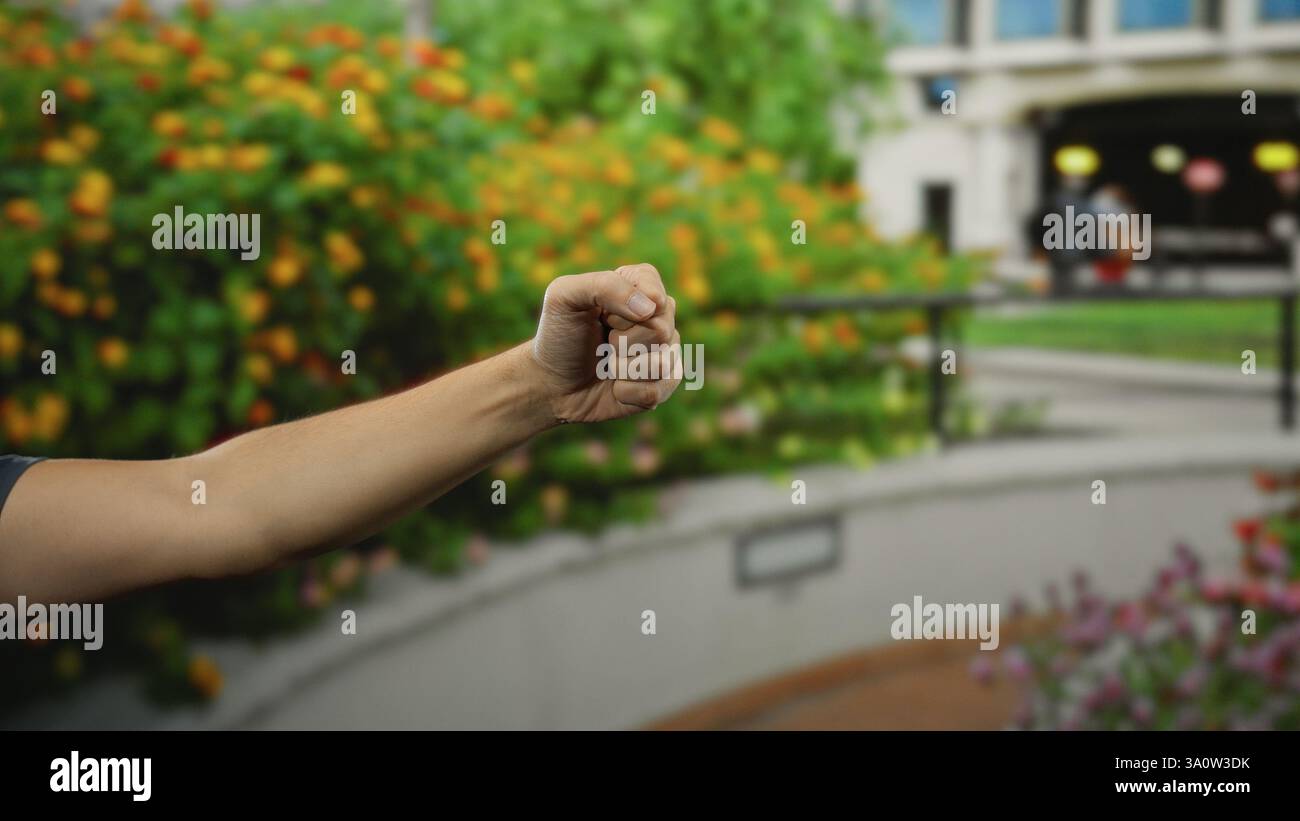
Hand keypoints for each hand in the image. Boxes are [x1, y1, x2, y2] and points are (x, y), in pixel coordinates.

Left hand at [527, 263, 681, 423]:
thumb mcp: (564, 298)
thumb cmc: (559, 337)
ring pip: (662, 363)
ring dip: (624, 370)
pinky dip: (627, 393)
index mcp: (637, 287)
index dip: (625, 309)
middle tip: (603, 344)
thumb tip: (650, 307)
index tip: (603, 317)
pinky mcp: (662, 384)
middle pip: (661, 329)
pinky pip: (656, 391)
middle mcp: (657, 316)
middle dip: (622, 342)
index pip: (654, 290)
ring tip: (608, 366)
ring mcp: (664, 351)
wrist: (552, 386)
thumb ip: (605, 285)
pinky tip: (615, 388)